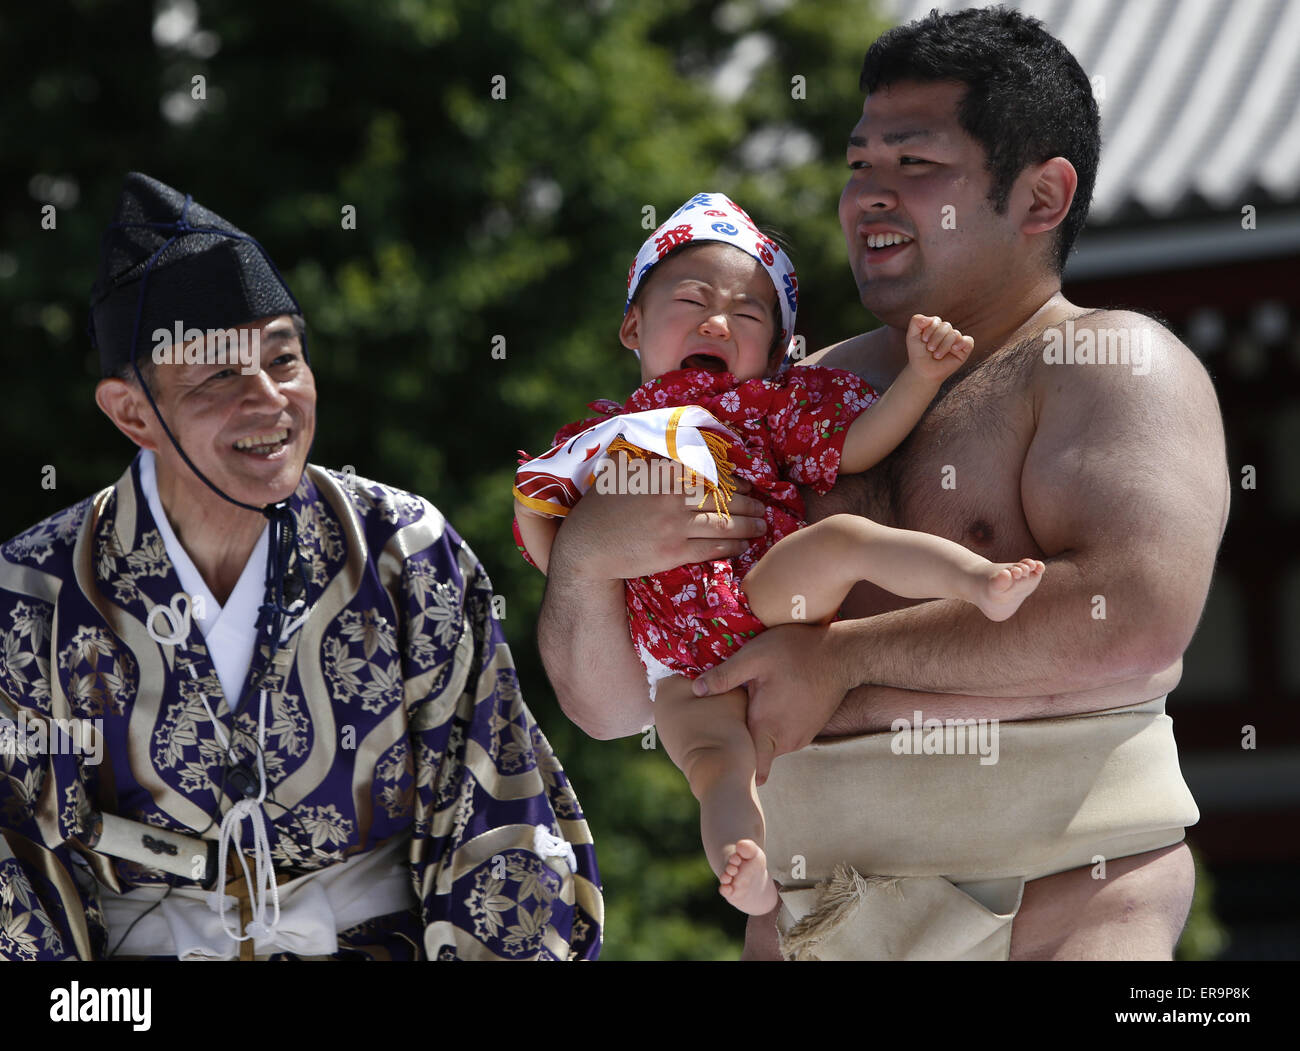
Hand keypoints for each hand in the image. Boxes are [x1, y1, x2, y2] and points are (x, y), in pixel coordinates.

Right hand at [552, 450, 766, 580]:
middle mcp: (671, 498)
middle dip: (749, 502)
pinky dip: (732, 547)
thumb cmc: (600, 508)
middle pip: (722, 498)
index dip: (733, 479)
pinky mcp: (673, 553)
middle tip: (763, 505)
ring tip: (762, 525)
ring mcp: (674, 526)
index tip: (747, 483)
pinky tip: (743, 546)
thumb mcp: (619, 471)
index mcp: (661, 474)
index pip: (708, 472)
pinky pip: (712, 548)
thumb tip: (663, 440)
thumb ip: (644, 457)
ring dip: (749, 525)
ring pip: (723, 524)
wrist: (586, 549)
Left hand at [690, 622, 849, 785]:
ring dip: (756, 731)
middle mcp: (786, 741)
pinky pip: (782, 735)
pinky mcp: (809, 730)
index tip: (716, 755)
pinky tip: (766, 703)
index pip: (748, 767)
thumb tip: (696, 690)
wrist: (843, 655)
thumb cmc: (796, 652)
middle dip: (738, 742)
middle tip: (721, 721)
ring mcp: (800, 737)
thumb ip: (725, 675)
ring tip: (743, 708)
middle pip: (753, 753)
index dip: (730, 765)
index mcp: (767, 728)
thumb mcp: (755, 656)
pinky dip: (772, 725)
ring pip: (768, 744)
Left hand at [906, 314, 973, 383]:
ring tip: (936, 355)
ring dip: (944, 345)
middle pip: (946, 326)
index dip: (930, 329)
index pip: (936, 321)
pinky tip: (954, 349)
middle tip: (930, 349)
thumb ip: (916, 321)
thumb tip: (930, 319)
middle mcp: (947, 331)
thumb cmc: (918, 353)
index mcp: (936, 326)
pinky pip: (969, 341)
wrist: (923, 371)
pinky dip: (961, 343)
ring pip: (955, 334)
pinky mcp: (964, 349)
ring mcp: (956, 340)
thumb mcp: (912, 336)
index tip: (923, 340)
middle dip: (936, 338)